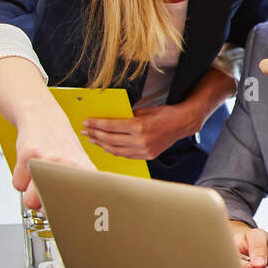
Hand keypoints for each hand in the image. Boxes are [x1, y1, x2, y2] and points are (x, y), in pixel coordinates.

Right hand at [13, 107, 96, 209]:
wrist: (43, 118)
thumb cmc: (61, 146)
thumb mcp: (79, 166)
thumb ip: (79, 190)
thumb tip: (74, 218)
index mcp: (85, 172)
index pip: (82, 205)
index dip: (73, 217)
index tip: (72, 223)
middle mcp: (68, 166)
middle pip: (51, 209)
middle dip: (46, 208)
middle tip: (48, 193)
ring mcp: (48, 161)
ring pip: (30, 201)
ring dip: (30, 195)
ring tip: (38, 180)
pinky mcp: (28, 156)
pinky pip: (18, 185)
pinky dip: (20, 181)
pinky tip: (28, 168)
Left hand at [82, 103, 196, 159]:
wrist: (182, 123)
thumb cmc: (164, 114)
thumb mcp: (143, 111)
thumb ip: (126, 117)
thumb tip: (108, 120)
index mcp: (139, 127)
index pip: (111, 126)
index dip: (96, 124)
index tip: (87, 122)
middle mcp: (141, 141)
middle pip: (110, 139)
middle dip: (95, 134)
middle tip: (85, 131)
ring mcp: (144, 150)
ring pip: (116, 150)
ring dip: (102, 144)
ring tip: (93, 139)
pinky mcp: (148, 155)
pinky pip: (126, 155)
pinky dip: (114, 150)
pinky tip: (107, 145)